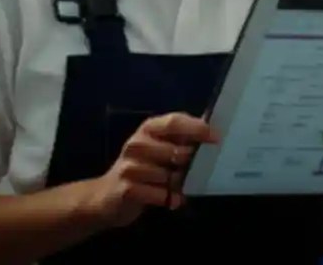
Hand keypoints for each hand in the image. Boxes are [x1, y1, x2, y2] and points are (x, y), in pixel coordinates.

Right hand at [90, 113, 218, 227]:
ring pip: (168, 175)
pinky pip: (159, 194)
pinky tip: (172, 200)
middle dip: (188, 163)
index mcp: (148, 129)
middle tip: (194, 170)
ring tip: (178, 186)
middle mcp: (136, 144)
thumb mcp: (157, 148)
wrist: (106, 196)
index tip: (216, 138)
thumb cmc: (140, 169)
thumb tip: (211, 132)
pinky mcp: (127, 189)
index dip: (196, 128)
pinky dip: (170, 199)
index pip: (174, 122)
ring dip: (178, 183)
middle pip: (174, 150)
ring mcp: (130, 167)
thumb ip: (179, 140)